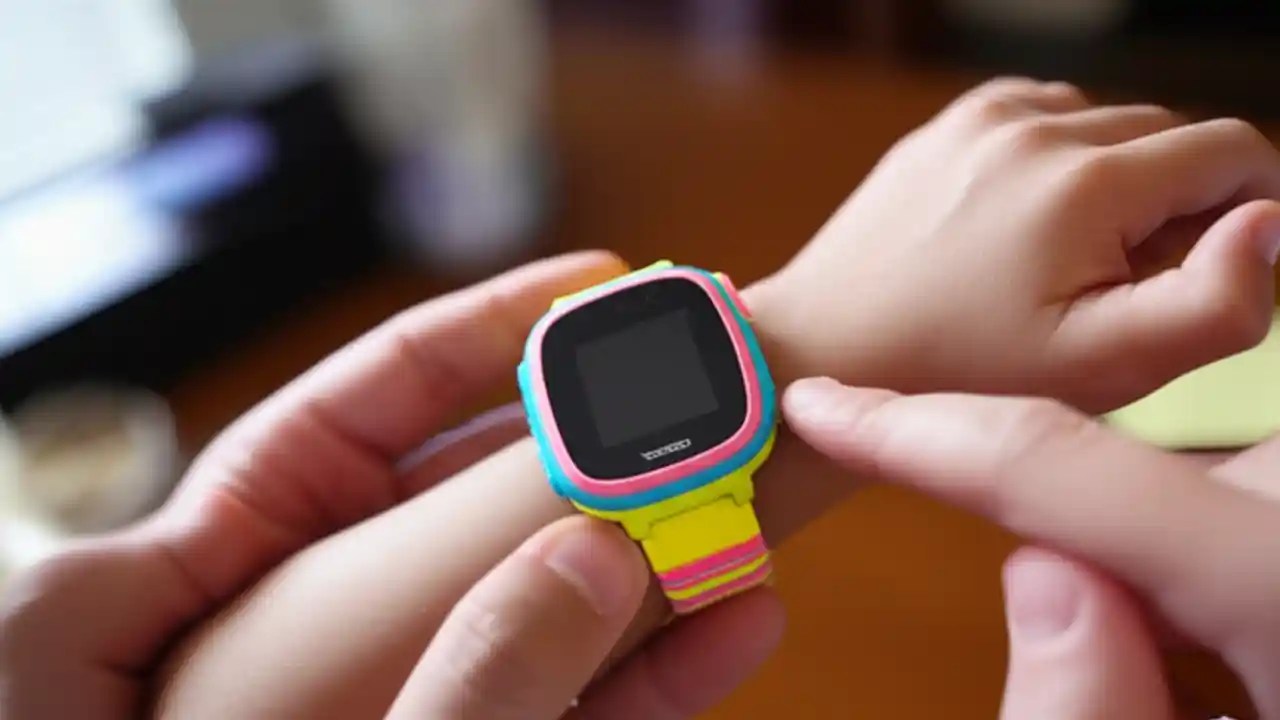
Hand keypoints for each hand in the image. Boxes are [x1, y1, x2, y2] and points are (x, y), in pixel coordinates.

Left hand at [0, 252, 773, 718]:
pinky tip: (735, 633)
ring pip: (531, 606)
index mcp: (209, 564)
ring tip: (755, 512)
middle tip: (710, 392)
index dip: (484, 335)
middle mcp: (305, 618)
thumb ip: (442, 664)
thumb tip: (592, 553)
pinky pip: (552, 712)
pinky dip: (644, 682)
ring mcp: (383, 698)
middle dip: (598, 444)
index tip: (597, 287)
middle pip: (473, 497)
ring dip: (647, 562)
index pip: (364, 409)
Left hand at [753, 78, 1279, 412]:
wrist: (824, 354)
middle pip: (1169, 134)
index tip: (1209, 268)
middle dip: (1177, 201)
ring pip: (1109, 124)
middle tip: (1126, 282)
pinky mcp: (948, 126)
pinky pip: (1043, 120)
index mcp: (1086, 180)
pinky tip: (1029, 229)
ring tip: (1072, 259)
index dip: (1248, 210)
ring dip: (1118, 180)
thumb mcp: (1105, 367)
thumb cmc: (957, 376)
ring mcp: (982, 118)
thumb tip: (1266, 221)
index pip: (1231, 150)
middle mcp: (1034, 125)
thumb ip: (1217, 300)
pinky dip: (1061, 163)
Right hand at [783, 376, 1279, 717]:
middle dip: (1101, 549)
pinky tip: (1237, 657)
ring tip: (1214, 685)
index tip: (828, 407)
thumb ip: (1088, 713)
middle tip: (1155, 680)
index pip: (1074, 471)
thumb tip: (1041, 571)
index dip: (930, 435)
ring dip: (1175, 572)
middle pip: (1166, 480)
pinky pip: (1249, 519)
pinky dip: (1221, 571)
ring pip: (1219, 495)